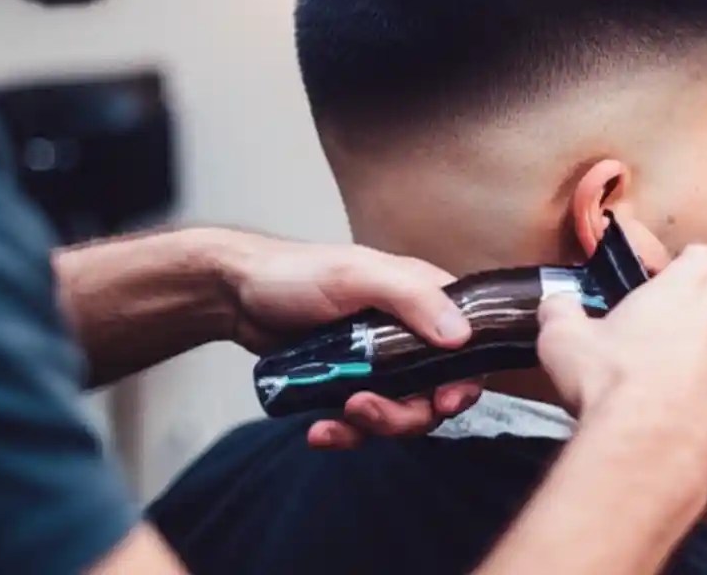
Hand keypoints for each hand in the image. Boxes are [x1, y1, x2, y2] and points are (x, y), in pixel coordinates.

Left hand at [218, 233, 483, 447]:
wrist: (236, 297)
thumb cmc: (297, 273)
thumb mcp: (356, 275)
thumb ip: (411, 298)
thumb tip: (462, 336)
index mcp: (425, 300)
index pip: (470, 346)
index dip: (465, 380)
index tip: (445, 402)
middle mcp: (411, 334)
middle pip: (437, 392)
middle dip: (407, 413)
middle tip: (366, 409)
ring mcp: (383, 364)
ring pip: (403, 413)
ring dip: (375, 425)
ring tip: (336, 418)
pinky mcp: (353, 386)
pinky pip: (365, 424)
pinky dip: (345, 434)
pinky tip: (319, 431)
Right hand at [536, 245, 706, 483]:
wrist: (642, 453)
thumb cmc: (611, 383)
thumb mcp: (563, 334)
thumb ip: (563, 310)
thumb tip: (557, 308)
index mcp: (702, 284)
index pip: (698, 260)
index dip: (673, 277)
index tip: (650, 296)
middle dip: (692, 329)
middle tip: (647, 351)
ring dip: (705, 379)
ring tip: (659, 399)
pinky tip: (678, 436)